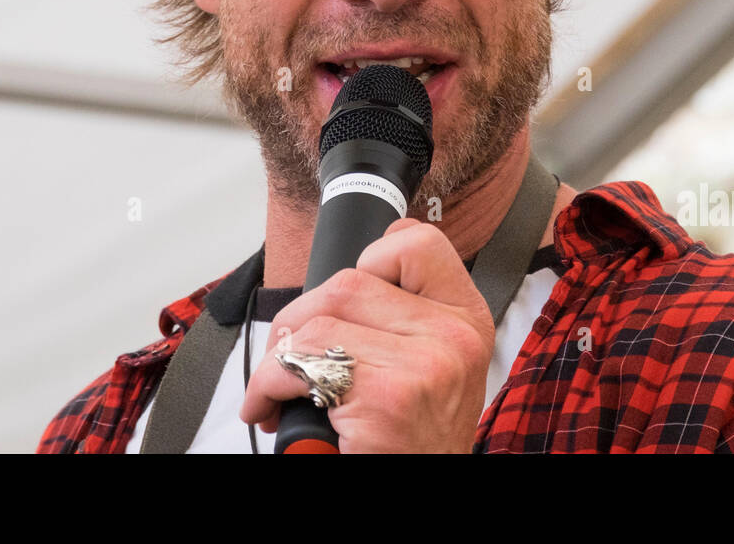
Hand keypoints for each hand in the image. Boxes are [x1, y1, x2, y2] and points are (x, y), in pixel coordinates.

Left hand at [239, 218, 495, 452]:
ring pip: (320, 320)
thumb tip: (351, 276)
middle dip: (299, 320)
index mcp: (466, 317)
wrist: (424, 491)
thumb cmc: (415, 438)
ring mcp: (425, 362)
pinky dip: (267, 385)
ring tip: (279, 388)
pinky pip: (300, 364)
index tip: (343, 299)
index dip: (371, 258)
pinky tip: (269, 408)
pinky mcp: (388, 396)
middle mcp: (454, 335)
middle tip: (291, 358)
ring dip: (280, 356)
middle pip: (349, 282)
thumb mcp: (434, 366)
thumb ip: (407, 316)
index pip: (417, 242)